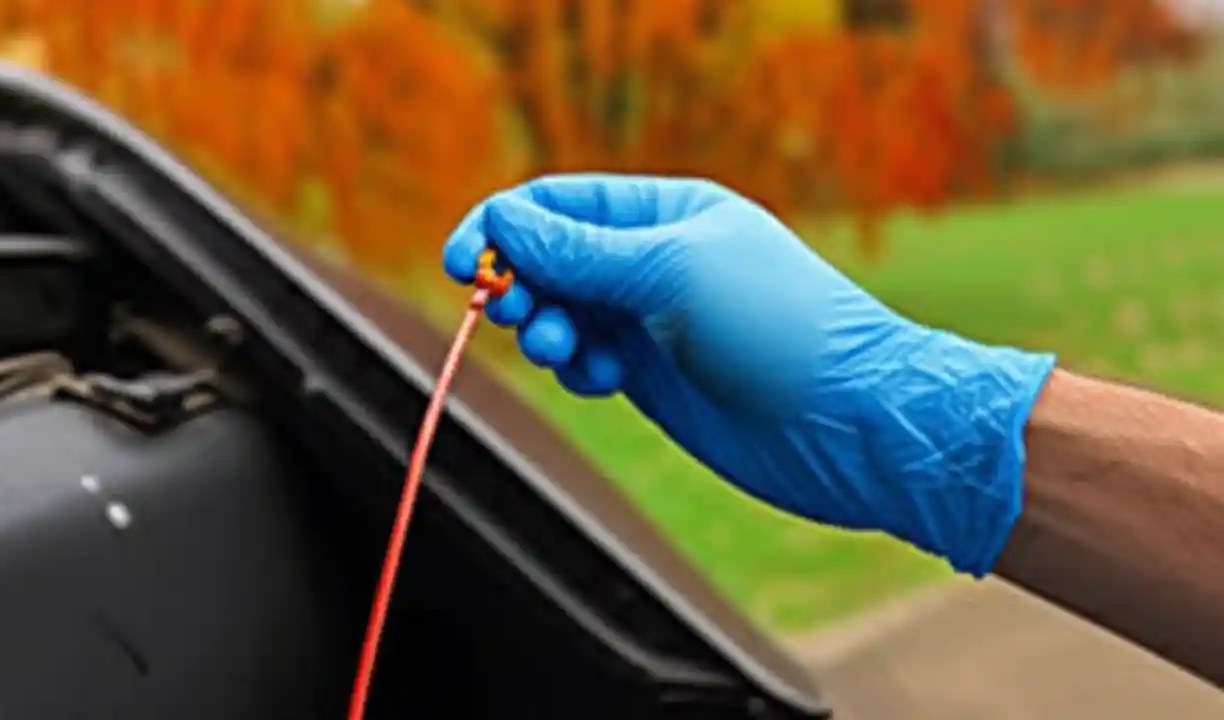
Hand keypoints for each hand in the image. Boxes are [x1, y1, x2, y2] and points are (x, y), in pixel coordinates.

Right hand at [443, 174, 1053, 574]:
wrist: (848, 422)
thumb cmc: (777, 326)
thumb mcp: (671, 272)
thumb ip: (579, 251)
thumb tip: (501, 220)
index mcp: (664, 213)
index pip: (558, 204)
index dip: (502, 227)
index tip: (463, 262)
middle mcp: (653, 261)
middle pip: (550, 260)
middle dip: (521, 284)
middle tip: (512, 315)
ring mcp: (653, 321)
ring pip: (563, 313)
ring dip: (545, 329)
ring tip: (561, 350)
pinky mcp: (656, 375)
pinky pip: (587, 360)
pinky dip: (576, 368)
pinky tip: (601, 380)